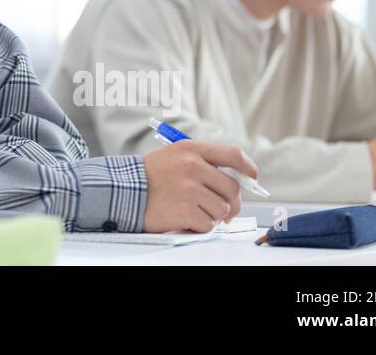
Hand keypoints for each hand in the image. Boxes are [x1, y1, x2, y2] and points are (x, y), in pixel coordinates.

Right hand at [141, 140, 257, 232]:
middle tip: (225, 210)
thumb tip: (238, 182)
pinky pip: (209, 224)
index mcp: (192, 149)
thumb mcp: (175, 156)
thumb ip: (204, 162)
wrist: (123, 190)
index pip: (234, 155)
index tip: (252, 178)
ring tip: (195, 211)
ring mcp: (189, 189)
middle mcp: (193, 166)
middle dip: (232, 202)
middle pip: (232, 188)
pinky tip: (186, 219)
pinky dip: (200, 226)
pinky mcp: (185, 211)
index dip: (249, 169)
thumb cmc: (151, 175)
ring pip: (223, 209)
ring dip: (213, 215)